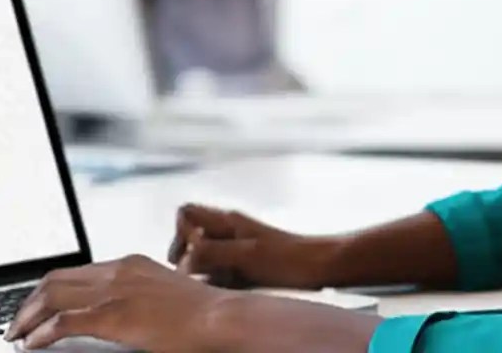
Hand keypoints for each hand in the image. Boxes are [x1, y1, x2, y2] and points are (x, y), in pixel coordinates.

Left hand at [5, 255, 233, 350]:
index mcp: (129, 264)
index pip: (76, 271)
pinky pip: (64, 322)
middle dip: (29, 302)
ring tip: (16, 335)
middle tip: (17, 324)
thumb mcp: (166, 295)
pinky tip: (32, 344)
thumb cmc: (203, 314)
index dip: (49, 290)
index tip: (37, 307)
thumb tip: (127, 313)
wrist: (221, 318)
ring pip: (52, 296)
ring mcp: (114, 291)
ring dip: (27, 317)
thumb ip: (142, 297)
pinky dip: (42, 332)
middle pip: (56, 279)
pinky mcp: (114, 315)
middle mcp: (117, 271)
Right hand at [167, 204, 338, 289]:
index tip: (193, 253)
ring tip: (222, 281)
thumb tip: (185, 259)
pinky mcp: (245, 263)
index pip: (185, 212)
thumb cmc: (289, 259)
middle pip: (190, 234)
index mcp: (228, 220)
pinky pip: (219, 269)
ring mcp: (237, 245)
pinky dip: (218, 280)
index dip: (180, 234)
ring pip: (204, 255)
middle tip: (202, 272)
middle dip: (188, 256)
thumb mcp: (246, 255)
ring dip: (205, 270)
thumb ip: (211, 253)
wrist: (321, 266)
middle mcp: (229, 228)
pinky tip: (233, 287)